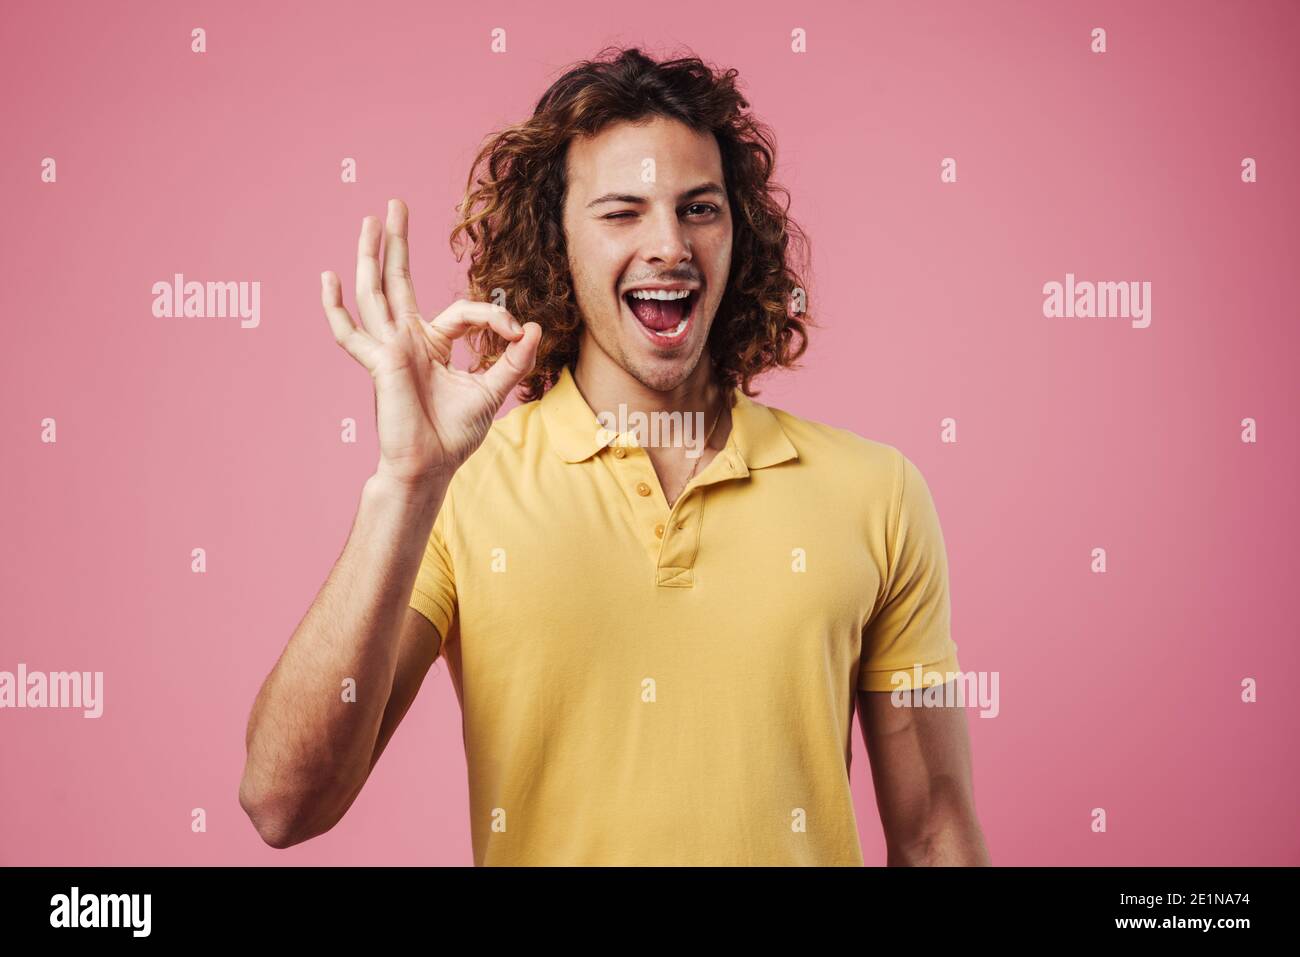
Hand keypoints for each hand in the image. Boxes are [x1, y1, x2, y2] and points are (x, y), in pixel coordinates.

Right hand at [321, 199, 540, 488]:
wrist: (430, 467)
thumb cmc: (454, 434)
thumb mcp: (492, 390)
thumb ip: (512, 360)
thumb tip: (533, 327)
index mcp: (432, 345)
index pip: (462, 311)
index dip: (492, 317)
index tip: (516, 333)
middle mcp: (407, 341)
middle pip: (399, 281)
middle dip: (398, 243)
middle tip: (396, 205)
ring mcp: (390, 349)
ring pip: (375, 293)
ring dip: (372, 256)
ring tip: (371, 221)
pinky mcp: (380, 363)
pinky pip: (350, 333)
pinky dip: (335, 308)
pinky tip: (328, 279)